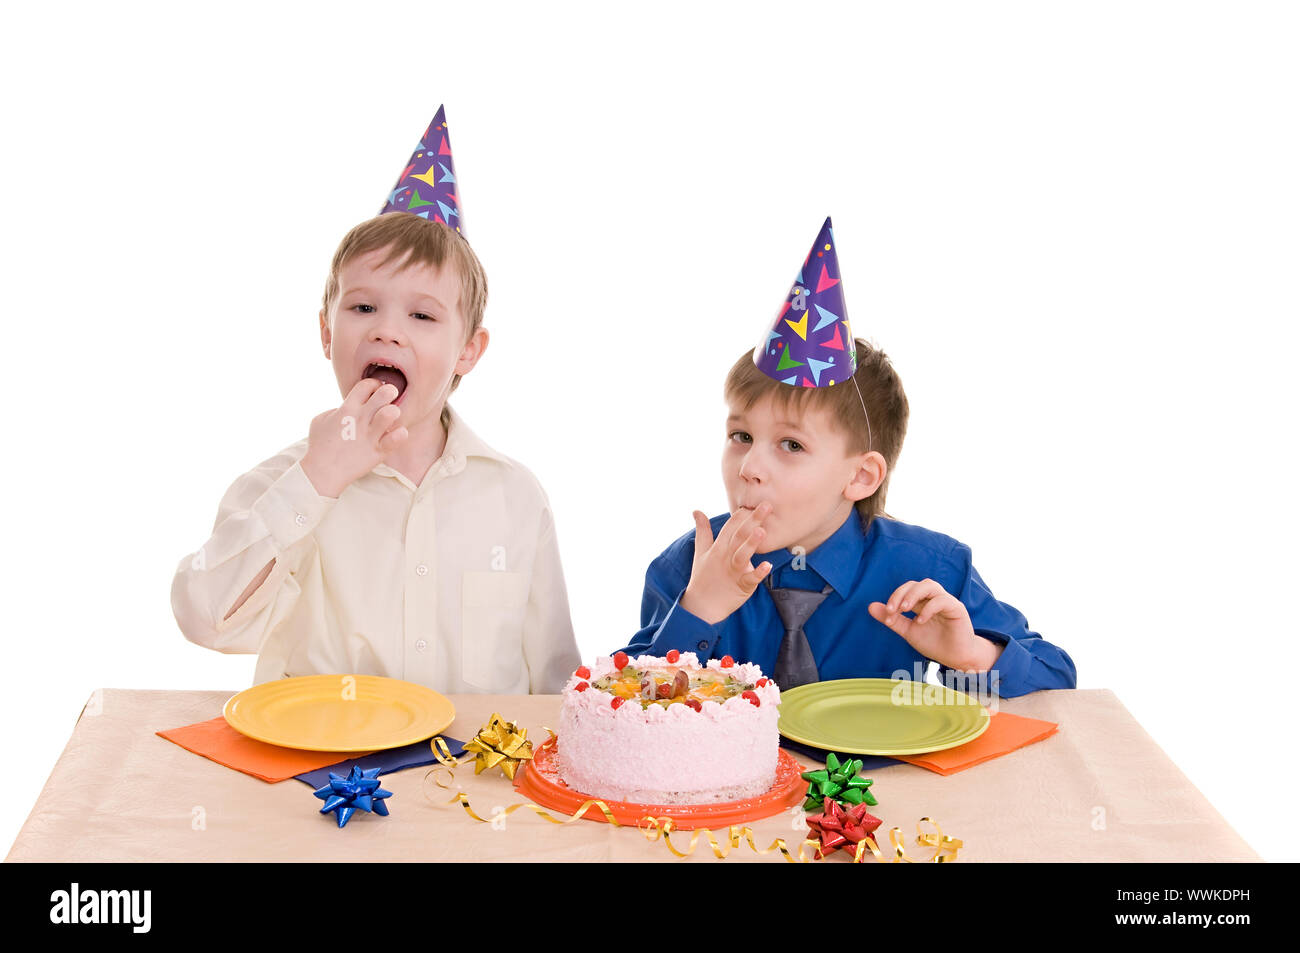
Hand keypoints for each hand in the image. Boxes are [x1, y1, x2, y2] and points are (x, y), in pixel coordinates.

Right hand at [300, 379, 407, 497]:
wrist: (322, 472)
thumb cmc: (320, 446)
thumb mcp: (320, 420)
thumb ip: (335, 409)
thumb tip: (345, 407)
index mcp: (347, 409)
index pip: (366, 384)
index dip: (373, 384)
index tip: (374, 392)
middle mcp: (360, 419)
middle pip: (384, 393)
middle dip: (390, 391)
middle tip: (389, 400)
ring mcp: (370, 435)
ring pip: (392, 413)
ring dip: (394, 412)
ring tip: (390, 419)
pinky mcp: (378, 451)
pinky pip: (398, 438)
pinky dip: (400, 434)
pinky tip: (395, 435)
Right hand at [679, 505, 772, 624]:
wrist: (701, 606)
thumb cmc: (703, 577)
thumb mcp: (700, 551)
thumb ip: (702, 530)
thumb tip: (697, 511)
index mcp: (718, 548)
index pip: (730, 527)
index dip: (740, 515)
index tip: (752, 502)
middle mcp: (725, 557)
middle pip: (739, 535)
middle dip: (753, 520)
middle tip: (767, 505)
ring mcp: (734, 572)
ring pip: (742, 555)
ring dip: (751, 543)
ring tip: (761, 531)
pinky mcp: (742, 586)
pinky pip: (751, 579)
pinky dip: (759, 572)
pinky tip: (768, 565)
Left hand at [868, 579, 1000, 671]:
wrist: (955, 659)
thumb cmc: (934, 643)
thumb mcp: (908, 632)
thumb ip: (892, 619)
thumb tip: (870, 606)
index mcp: (923, 601)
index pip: (907, 589)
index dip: (895, 597)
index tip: (887, 614)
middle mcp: (934, 598)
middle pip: (917, 584)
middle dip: (902, 594)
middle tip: (893, 610)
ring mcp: (946, 602)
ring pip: (930, 586)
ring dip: (914, 595)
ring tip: (904, 609)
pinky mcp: (957, 609)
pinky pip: (942, 600)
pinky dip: (928, 608)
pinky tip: (920, 621)